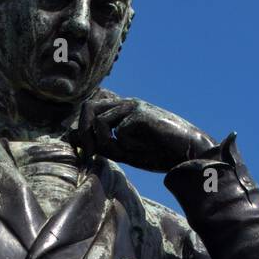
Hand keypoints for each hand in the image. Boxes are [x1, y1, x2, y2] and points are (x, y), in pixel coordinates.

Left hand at [73, 89, 215, 171]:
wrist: (187, 153)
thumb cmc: (158, 153)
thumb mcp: (124, 151)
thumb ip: (100, 144)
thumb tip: (71, 137)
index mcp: (121, 110)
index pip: (91, 105)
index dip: (81, 126)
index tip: (87, 151)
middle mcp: (126, 103)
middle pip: (88, 106)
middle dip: (84, 132)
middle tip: (91, 154)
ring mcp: (134, 106)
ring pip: (100, 120)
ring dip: (105, 142)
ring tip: (122, 153)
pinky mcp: (142, 113)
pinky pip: (120, 132)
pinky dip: (127, 146)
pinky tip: (144, 148)